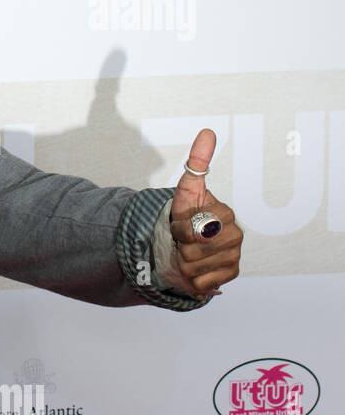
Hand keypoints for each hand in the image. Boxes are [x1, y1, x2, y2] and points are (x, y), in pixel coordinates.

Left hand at [168, 129, 241, 297]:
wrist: (185, 245)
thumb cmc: (185, 217)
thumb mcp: (186, 190)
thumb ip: (197, 163)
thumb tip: (208, 131)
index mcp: (225, 213)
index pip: (194, 227)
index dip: (180, 228)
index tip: (181, 223)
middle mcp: (235, 234)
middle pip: (194, 249)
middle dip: (180, 246)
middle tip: (183, 240)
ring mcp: (235, 256)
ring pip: (195, 266)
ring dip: (184, 262)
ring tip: (189, 254)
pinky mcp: (230, 275)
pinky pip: (202, 283)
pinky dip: (193, 279)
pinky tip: (198, 269)